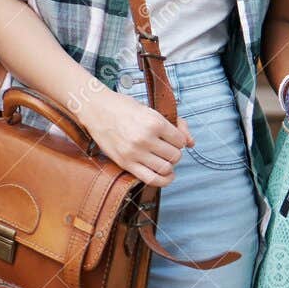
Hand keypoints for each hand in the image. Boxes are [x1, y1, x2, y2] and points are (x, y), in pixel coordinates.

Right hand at [77, 89, 192, 186]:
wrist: (96, 110)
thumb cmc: (123, 107)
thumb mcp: (151, 110)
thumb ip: (175, 125)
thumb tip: (192, 143)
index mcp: (154, 122)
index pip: (180, 141)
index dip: (180, 140)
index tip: (173, 138)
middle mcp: (145, 139)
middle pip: (175, 155)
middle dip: (175, 153)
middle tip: (167, 148)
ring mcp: (135, 153)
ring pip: (166, 168)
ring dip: (169, 165)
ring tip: (164, 159)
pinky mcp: (126, 163)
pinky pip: (151, 179)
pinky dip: (164, 180)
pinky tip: (166, 175)